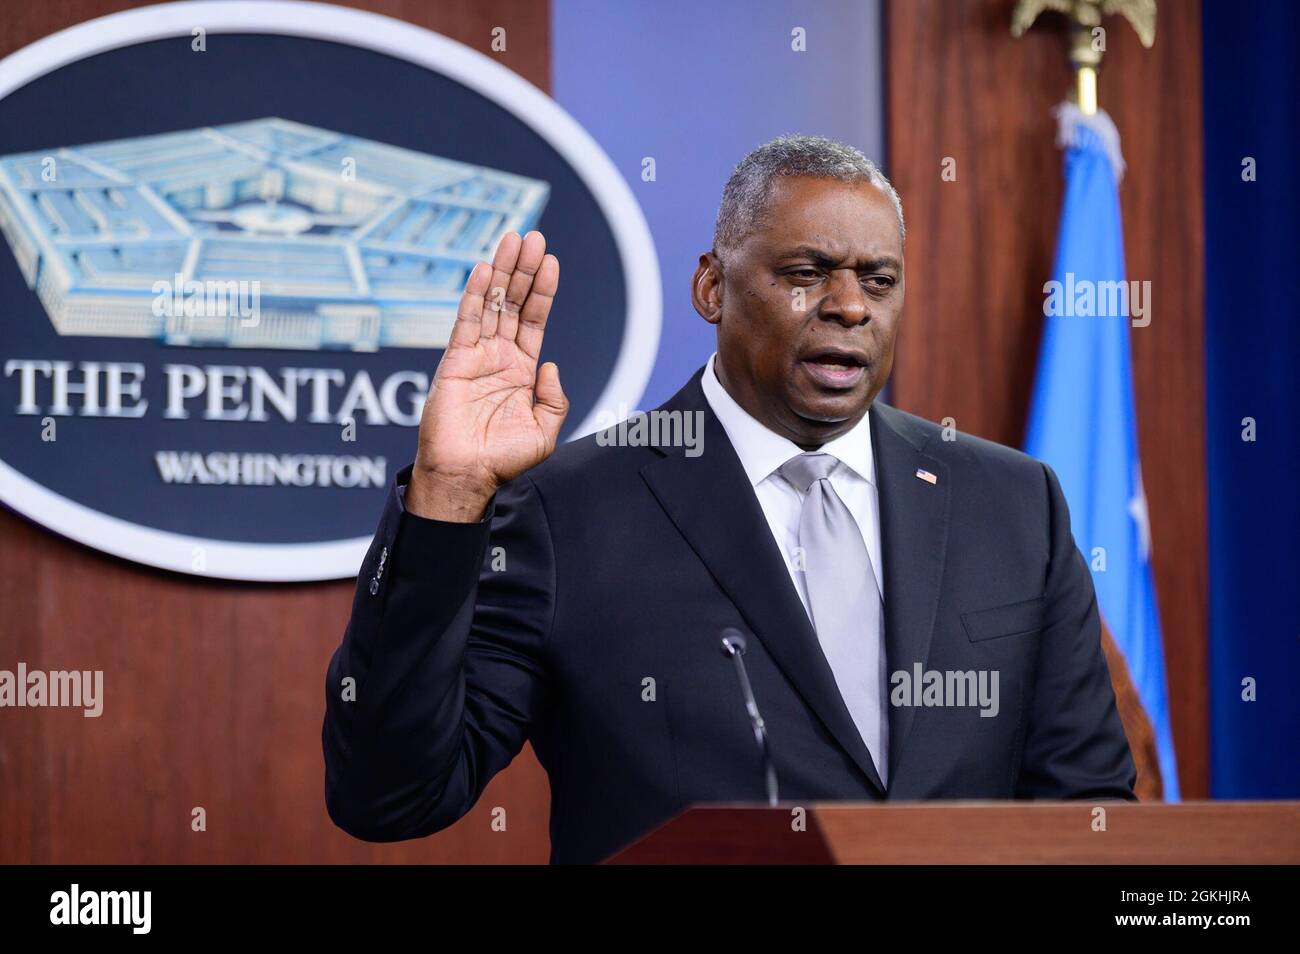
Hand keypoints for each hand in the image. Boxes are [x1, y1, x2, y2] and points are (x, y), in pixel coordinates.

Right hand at [406, 231, 566, 521]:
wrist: (466, 475)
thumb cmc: (502, 460)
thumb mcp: (544, 431)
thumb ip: (555, 399)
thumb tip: (551, 366)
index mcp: (522, 371)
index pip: (535, 321)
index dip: (543, 291)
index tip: (550, 261)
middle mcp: (499, 357)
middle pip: (514, 304)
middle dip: (524, 271)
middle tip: (532, 237)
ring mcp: (477, 356)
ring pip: (491, 305)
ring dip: (502, 272)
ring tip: (513, 241)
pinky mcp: (455, 361)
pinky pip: (466, 321)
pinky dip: (474, 294)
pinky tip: (483, 270)